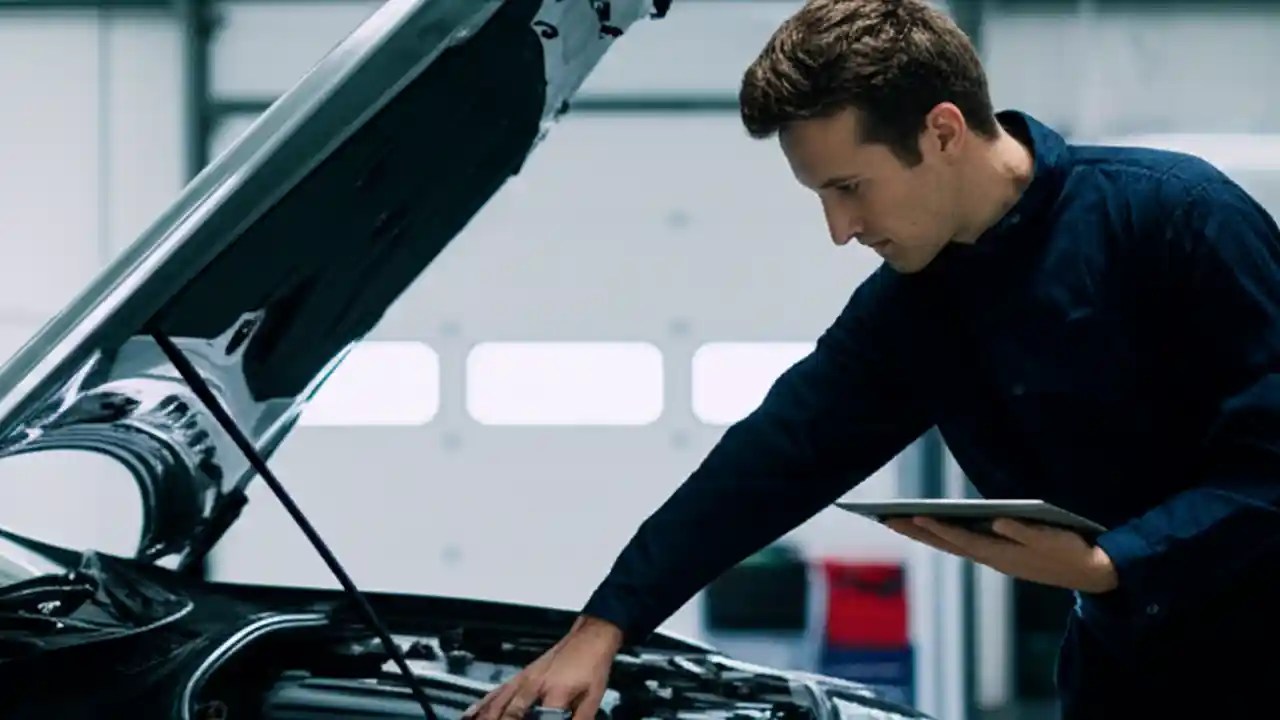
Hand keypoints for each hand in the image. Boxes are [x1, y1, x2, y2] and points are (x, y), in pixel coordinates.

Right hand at [464, 615, 622, 719]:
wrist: (589, 637)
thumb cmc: (594, 668)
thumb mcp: (593, 698)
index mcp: (556, 692)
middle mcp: (534, 685)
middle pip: (510, 713)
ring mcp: (523, 679)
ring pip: (498, 703)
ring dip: (486, 717)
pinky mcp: (520, 675)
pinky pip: (496, 692)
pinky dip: (481, 705)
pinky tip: (469, 714)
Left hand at [884, 516, 1118, 593]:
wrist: (1093, 573)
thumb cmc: (1072, 551)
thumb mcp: (1054, 540)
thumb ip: (1026, 531)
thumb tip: (998, 521)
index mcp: (1003, 554)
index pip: (961, 538)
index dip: (937, 527)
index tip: (913, 515)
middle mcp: (993, 558)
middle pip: (948, 543)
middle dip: (917, 531)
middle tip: (885, 518)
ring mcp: (996, 559)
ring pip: (953, 546)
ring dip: (926, 534)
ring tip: (899, 521)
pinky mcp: (1002, 557)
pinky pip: (965, 546)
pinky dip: (945, 537)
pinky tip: (932, 528)